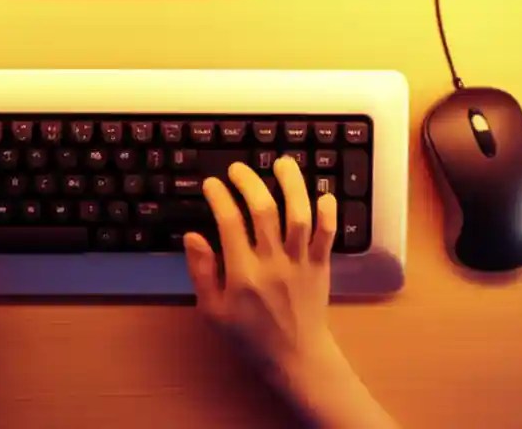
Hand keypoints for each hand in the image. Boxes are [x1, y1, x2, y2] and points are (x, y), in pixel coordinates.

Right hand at [183, 157, 395, 428]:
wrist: (294, 358)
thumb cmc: (248, 335)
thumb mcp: (212, 310)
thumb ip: (201, 271)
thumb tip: (193, 235)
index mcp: (242, 273)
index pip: (229, 222)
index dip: (219, 196)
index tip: (212, 184)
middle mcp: (273, 263)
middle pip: (264, 210)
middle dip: (249, 182)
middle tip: (238, 169)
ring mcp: (300, 263)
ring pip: (299, 215)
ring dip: (292, 185)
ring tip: (282, 163)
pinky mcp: (321, 266)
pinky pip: (328, 235)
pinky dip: (328, 213)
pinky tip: (323, 194)